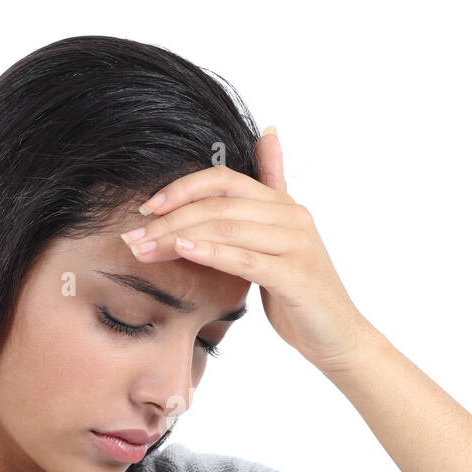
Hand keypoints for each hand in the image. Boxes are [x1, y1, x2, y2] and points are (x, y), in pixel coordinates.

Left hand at [118, 129, 382, 372]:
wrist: (338, 337)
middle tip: (133, 236)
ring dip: (178, 237)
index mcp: (284, 205)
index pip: (224, 180)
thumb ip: (270, 193)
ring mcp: (297, 244)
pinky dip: (211, 252)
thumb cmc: (300, 294)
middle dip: (170, 219)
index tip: (146, 207)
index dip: (182, 188)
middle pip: (219, 204)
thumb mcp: (280, 240)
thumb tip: (268, 133)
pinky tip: (183, 252)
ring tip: (144, 249)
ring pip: (227, 228)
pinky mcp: (296, 276)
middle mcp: (292, 217)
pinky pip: (246, 258)